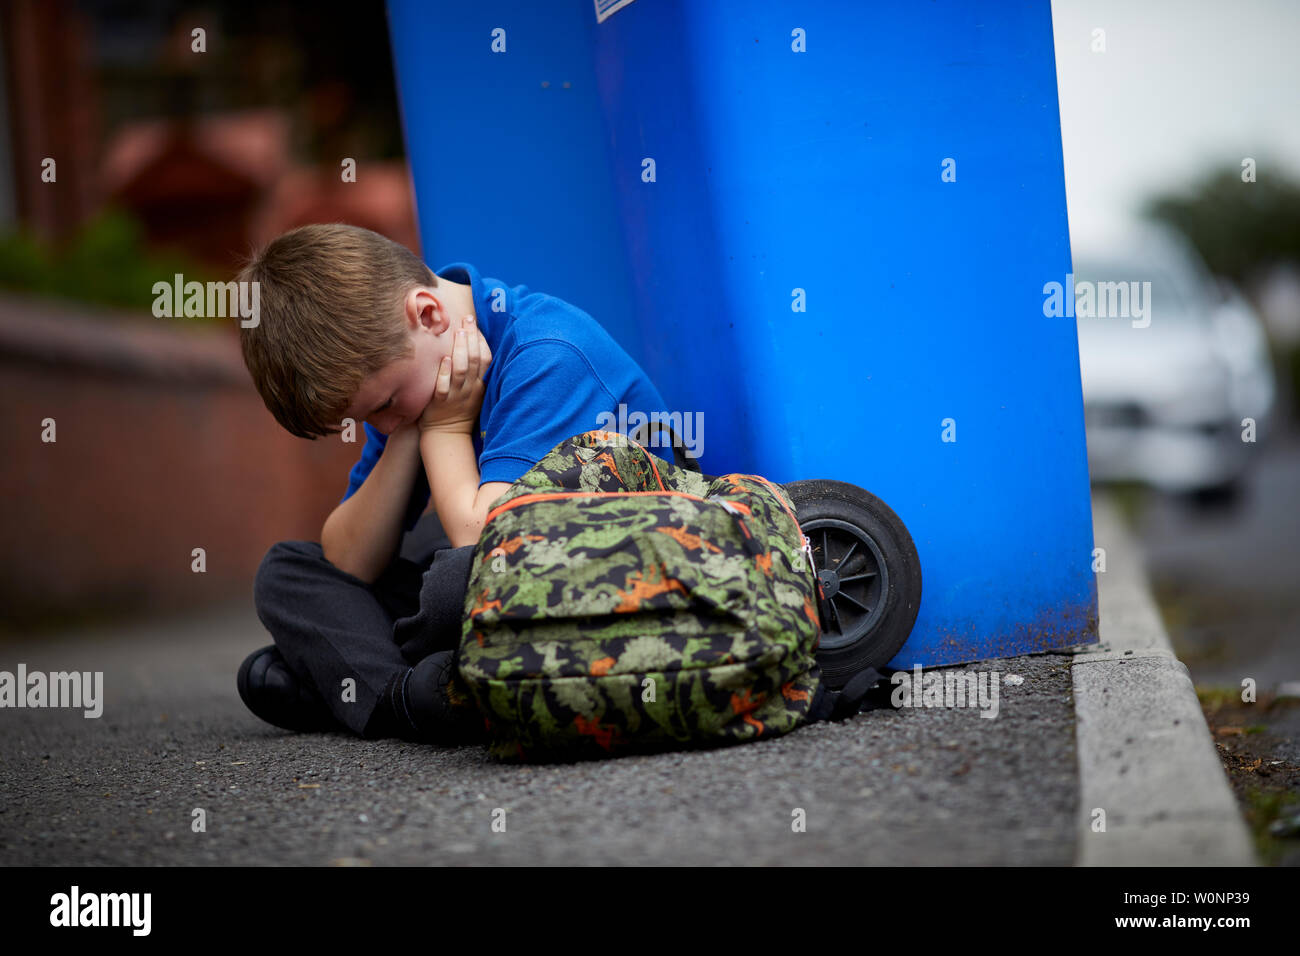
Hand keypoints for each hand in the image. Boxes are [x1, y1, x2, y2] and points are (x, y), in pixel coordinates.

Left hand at [418, 315, 492, 433]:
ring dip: (460, 350)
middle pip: (475, 360)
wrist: (447, 436)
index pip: (486, 358)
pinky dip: (445, 372)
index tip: (474, 322)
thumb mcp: (473, 392)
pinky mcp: (441, 403)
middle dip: (472, 338)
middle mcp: (471, 389)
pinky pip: (444, 387)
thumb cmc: (458, 410)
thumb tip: (471, 345)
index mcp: (480, 385)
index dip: (481, 339)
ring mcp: (456, 396)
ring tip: (458, 332)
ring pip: (462, 370)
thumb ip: (474, 371)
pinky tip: (444, 359)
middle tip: (466, 319)